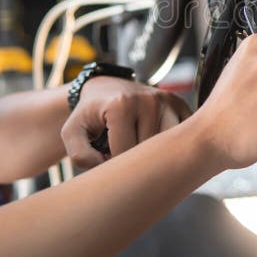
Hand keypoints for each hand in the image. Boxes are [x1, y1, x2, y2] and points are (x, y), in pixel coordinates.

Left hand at [61, 78, 191, 168]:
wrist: (107, 88)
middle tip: (122, 150)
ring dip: (156, 153)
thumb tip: (106, 168)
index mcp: (122, 105)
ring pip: (169, 146)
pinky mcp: (180, 104)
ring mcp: (167, 101)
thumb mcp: (72, 132)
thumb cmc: (90, 114)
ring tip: (140, 145)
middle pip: (149, 151)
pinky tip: (158, 142)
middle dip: (135, 160)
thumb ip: (80, 154)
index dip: (113, 162)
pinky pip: (183, 136)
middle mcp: (149, 100)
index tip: (105, 153)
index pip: (124, 154)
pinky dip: (173, 144)